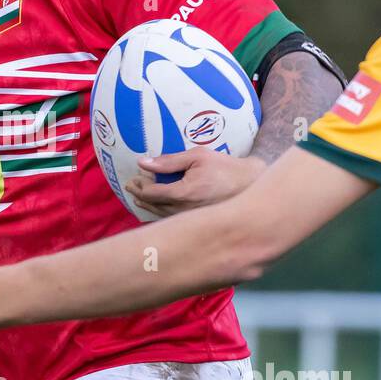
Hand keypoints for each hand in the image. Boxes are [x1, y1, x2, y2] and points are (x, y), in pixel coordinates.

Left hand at [124, 149, 265, 217]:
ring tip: (138, 198)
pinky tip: (155, 207)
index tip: (134, 179)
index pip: (153, 193)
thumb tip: (143, 163)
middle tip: (131, 186)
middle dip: (140, 196)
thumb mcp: (197, 156)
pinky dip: (159, 213)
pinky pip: (172, 220)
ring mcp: (192, 219)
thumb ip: (169, 160)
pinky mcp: (197, 223)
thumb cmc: (224, 167)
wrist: (250, 185)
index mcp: (185, 193)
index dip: (140, 187)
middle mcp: (186, 210)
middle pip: (154, 206)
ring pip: (162, 216)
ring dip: (148, 206)